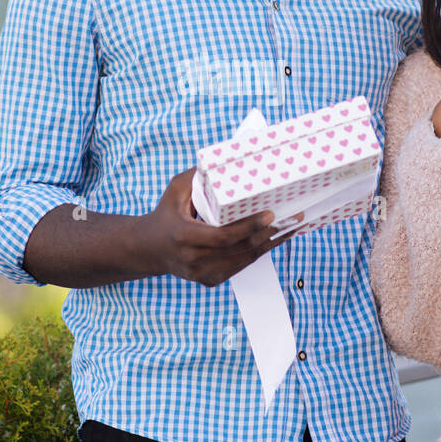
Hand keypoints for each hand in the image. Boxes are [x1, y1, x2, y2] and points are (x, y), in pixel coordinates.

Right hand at [136, 167, 304, 286]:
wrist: (149, 249)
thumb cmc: (165, 214)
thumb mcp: (175, 190)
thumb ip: (198, 176)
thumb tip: (226, 160)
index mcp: (184, 237)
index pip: (224, 236)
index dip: (249, 226)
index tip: (270, 214)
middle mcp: (193, 260)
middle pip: (239, 249)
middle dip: (268, 234)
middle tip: (291, 218)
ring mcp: (202, 274)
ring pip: (243, 260)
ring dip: (269, 245)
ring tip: (290, 228)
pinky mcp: (209, 281)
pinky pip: (239, 267)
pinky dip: (257, 253)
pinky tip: (273, 240)